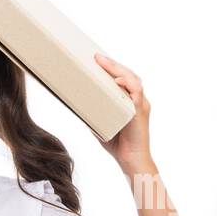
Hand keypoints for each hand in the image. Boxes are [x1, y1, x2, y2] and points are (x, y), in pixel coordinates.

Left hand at [94, 52, 152, 169]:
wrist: (130, 160)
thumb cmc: (117, 143)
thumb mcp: (100, 123)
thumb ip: (92, 113)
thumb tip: (76, 104)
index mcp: (129, 100)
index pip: (123, 78)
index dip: (112, 67)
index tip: (98, 58)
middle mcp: (137, 99)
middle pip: (128, 74)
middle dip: (112, 63)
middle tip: (97, 56)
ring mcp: (140, 104)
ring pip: (133, 79)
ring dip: (118, 69)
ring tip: (104, 62)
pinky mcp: (140, 112)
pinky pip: (136, 93)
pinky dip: (128, 84)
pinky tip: (117, 80)